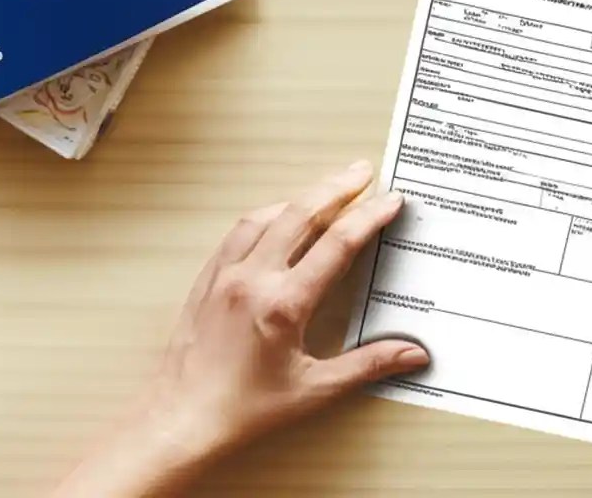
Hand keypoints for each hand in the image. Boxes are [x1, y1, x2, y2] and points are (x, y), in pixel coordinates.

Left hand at [52, 161, 427, 496]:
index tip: (390, 200)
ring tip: (328, 186)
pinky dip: (267, 215)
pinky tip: (279, 213)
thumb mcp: (314, 390)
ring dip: (301, 197)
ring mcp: (226, 276)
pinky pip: (239, 233)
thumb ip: (367, 365)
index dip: (369, 217)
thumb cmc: (242, 409)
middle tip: (363, 171)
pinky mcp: (208, 280)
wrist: (180, 418)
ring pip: (267, 216)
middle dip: (337, 188)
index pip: (337, 245)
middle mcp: (252, 280)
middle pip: (301, 214)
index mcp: (283, 304)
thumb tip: (411, 353)